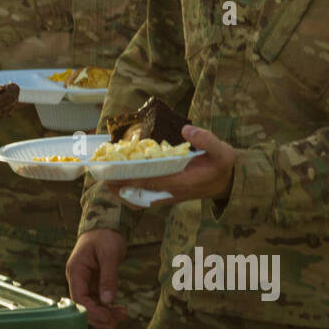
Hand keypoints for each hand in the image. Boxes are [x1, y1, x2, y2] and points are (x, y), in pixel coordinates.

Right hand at [66, 229, 127, 328]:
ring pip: (91, 305)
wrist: (107, 226)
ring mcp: (85, 281)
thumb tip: (107, 300)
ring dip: (105, 314)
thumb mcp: (109, 255)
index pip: (78, 297)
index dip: (91, 310)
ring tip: (122, 316)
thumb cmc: (106, 236)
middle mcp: (77, 278)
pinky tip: (120, 310)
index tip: (107, 316)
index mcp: (76, 270)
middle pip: (83, 305)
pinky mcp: (94, 283)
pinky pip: (98, 300)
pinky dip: (108, 307)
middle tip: (116, 322)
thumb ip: (108, 277)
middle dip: (99, 316)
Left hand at [107, 125, 235, 207]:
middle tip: (102, 177)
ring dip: (124, 192)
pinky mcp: (167, 195)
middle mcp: (172, 192)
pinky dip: (132, 191)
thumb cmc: (222, 165)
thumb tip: (186, 129)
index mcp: (183, 183)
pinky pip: (145, 197)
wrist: (226, 182)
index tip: (115, 174)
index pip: (152, 182)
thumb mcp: (222, 151)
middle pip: (141, 193)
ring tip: (107, 181)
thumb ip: (206, 140)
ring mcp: (169, 196)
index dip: (132, 179)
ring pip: (141, 199)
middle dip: (121, 187)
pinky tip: (122, 181)